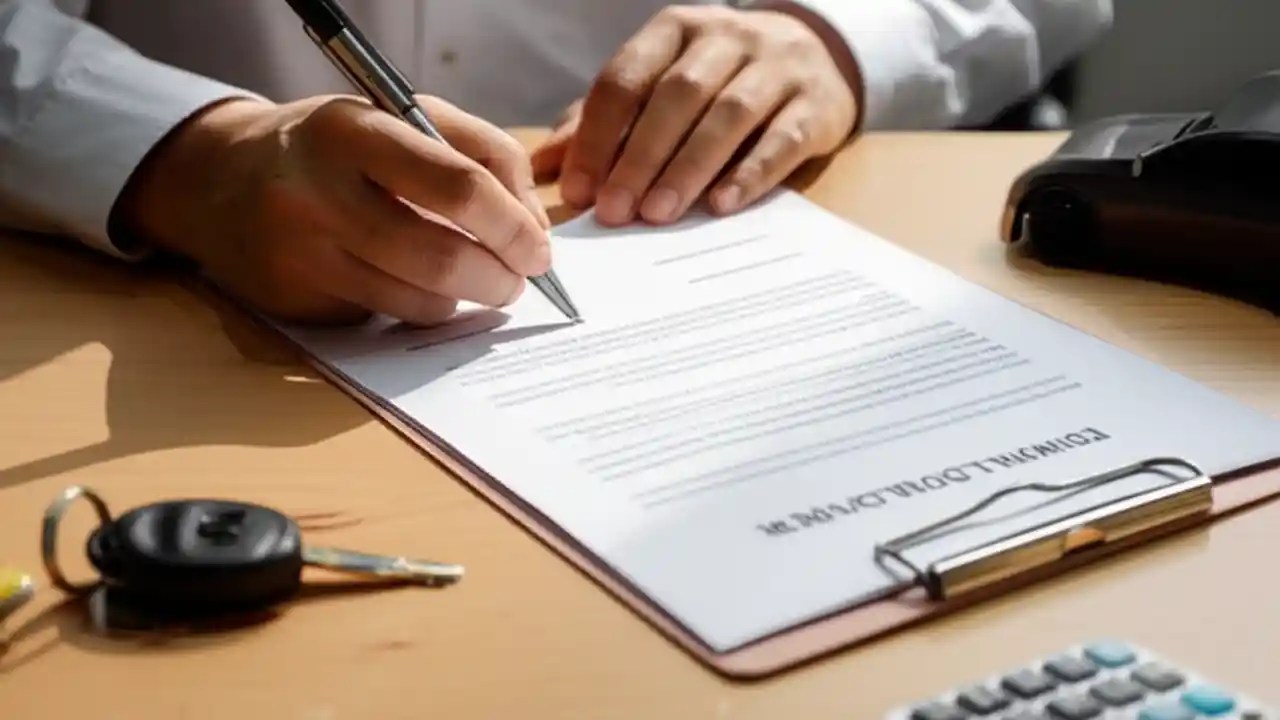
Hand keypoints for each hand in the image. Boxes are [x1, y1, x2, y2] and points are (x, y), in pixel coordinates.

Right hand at [114, 94, 551, 325]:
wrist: (222, 180)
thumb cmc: (339, 147)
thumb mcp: (405, 117)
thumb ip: (484, 154)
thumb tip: (534, 228)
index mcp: (354, 130)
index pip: (459, 186)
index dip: (513, 225)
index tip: (539, 249)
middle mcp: (318, 193)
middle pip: (441, 258)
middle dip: (499, 278)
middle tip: (517, 280)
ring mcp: (300, 253)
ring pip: (417, 301)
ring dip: (465, 300)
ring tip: (476, 281)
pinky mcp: (294, 301)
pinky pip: (385, 319)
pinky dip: (418, 310)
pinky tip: (415, 286)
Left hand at [535, 5, 858, 226]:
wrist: (817, 55)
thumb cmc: (718, 80)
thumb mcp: (659, 85)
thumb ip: (603, 121)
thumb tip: (543, 166)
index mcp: (674, 30)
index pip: (625, 78)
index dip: (596, 136)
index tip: (578, 191)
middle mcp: (726, 38)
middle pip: (676, 97)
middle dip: (640, 157)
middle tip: (615, 212)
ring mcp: (776, 67)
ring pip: (728, 115)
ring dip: (689, 167)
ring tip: (659, 214)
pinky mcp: (817, 104)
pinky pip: (782, 138)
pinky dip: (751, 173)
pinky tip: (722, 204)